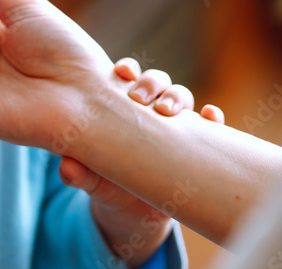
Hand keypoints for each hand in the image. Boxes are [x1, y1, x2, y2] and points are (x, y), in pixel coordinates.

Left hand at [57, 59, 224, 265]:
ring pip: (181, 96)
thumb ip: (78, 173)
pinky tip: (211, 116)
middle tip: (141, 97)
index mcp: (122, 106)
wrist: (134, 212)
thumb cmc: (108, 183)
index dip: (127, 68)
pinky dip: (213, 116)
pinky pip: (211, 126)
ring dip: (178, 96)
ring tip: (168, 110)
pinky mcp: (196, 144)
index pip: (127, 76)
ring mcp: (175, 125)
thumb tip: (67, 166)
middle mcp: (150, 110)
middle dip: (152, 82)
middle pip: (157, 82)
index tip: (122, 71)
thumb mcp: (92, 180)